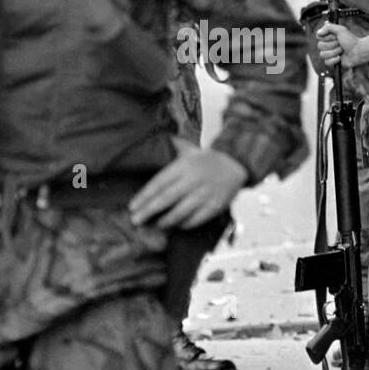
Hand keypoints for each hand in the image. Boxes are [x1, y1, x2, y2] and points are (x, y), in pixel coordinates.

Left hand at [129, 148, 248, 228]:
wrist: (236, 164)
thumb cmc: (207, 159)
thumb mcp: (189, 150)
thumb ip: (171, 148)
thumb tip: (150, 143)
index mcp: (184, 166)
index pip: (159, 183)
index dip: (144, 196)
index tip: (132, 206)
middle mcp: (193, 180)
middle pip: (166, 199)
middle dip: (149, 211)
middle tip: (136, 221)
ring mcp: (205, 194)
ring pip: (180, 212)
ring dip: (165, 221)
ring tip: (154, 225)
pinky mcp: (215, 206)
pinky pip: (196, 219)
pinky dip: (184, 224)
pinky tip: (176, 226)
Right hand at [316, 22, 359, 67]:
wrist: (358, 51)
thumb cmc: (351, 40)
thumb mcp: (341, 29)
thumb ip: (329, 27)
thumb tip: (319, 32)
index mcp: (328, 36)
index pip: (318, 36)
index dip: (326, 37)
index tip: (335, 36)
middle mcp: (327, 44)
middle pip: (320, 46)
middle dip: (332, 45)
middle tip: (340, 44)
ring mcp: (329, 53)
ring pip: (322, 54)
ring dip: (334, 52)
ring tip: (341, 50)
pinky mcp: (331, 61)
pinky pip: (326, 62)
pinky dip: (334, 60)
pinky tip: (340, 58)